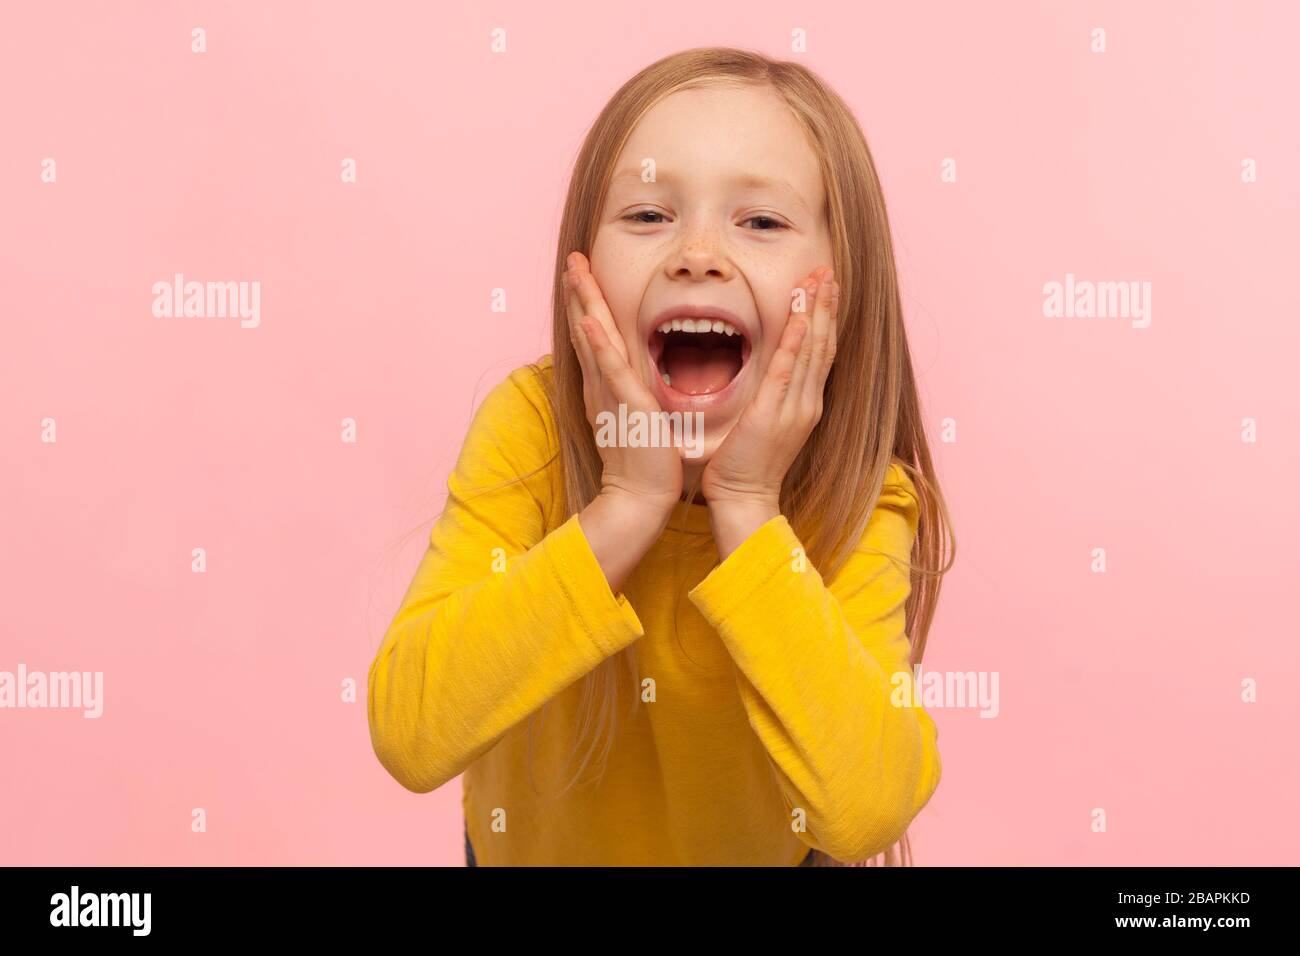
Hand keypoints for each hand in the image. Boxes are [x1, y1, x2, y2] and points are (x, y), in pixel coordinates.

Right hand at [564, 251, 682, 514]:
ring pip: (592, 338)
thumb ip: (634, 398)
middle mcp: (601, 385)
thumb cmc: (646, 464)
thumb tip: (638, 384)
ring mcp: (610, 393)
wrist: (642, 497)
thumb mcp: (638, 420)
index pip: (594, 338)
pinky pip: (609, 368)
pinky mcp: (625, 405)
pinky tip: (588, 320)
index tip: (583, 274)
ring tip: (576, 271)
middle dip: (580, 292)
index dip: (587, 304)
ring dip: (584, 302)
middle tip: (573, 258)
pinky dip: (598, 343)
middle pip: (586, 328)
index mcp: (606, 388)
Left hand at [701, 266, 839, 512]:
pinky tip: (800, 318)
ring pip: (812, 351)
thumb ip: (771, 399)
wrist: (744, 499)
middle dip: (826, 305)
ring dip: (815, 313)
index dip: (824, 318)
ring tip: (819, 281)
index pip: (820, 353)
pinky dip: (796, 343)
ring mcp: (794, 408)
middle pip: (823, 344)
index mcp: (805, 405)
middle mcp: (807, 402)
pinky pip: (788, 371)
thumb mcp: (764, 426)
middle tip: (828, 271)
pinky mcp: (772, 413)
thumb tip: (769, 377)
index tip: (825, 288)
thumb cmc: (746, 466)